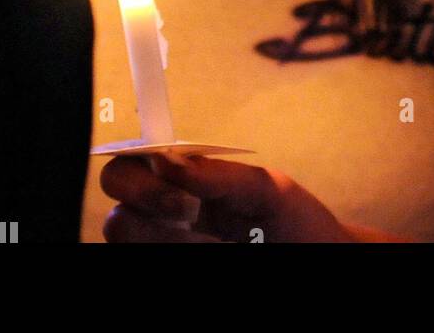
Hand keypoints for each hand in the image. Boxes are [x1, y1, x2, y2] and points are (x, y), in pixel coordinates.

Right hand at [100, 153, 356, 242]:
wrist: (318, 259)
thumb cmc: (295, 224)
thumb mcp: (268, 190)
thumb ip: (220, 175)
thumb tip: (169, 160)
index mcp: (182, 187)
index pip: (128, 169)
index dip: (134, 170)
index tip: (165, 170)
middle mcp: (163, 223)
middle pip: (116, 212)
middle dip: (145, 201)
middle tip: (188, 210)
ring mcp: (164, 252)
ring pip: (125, 241)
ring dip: (164, 238)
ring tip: (209, 239)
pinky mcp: (165, 274)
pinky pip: (143, 265)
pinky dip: (170, 251)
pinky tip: (208, 250)